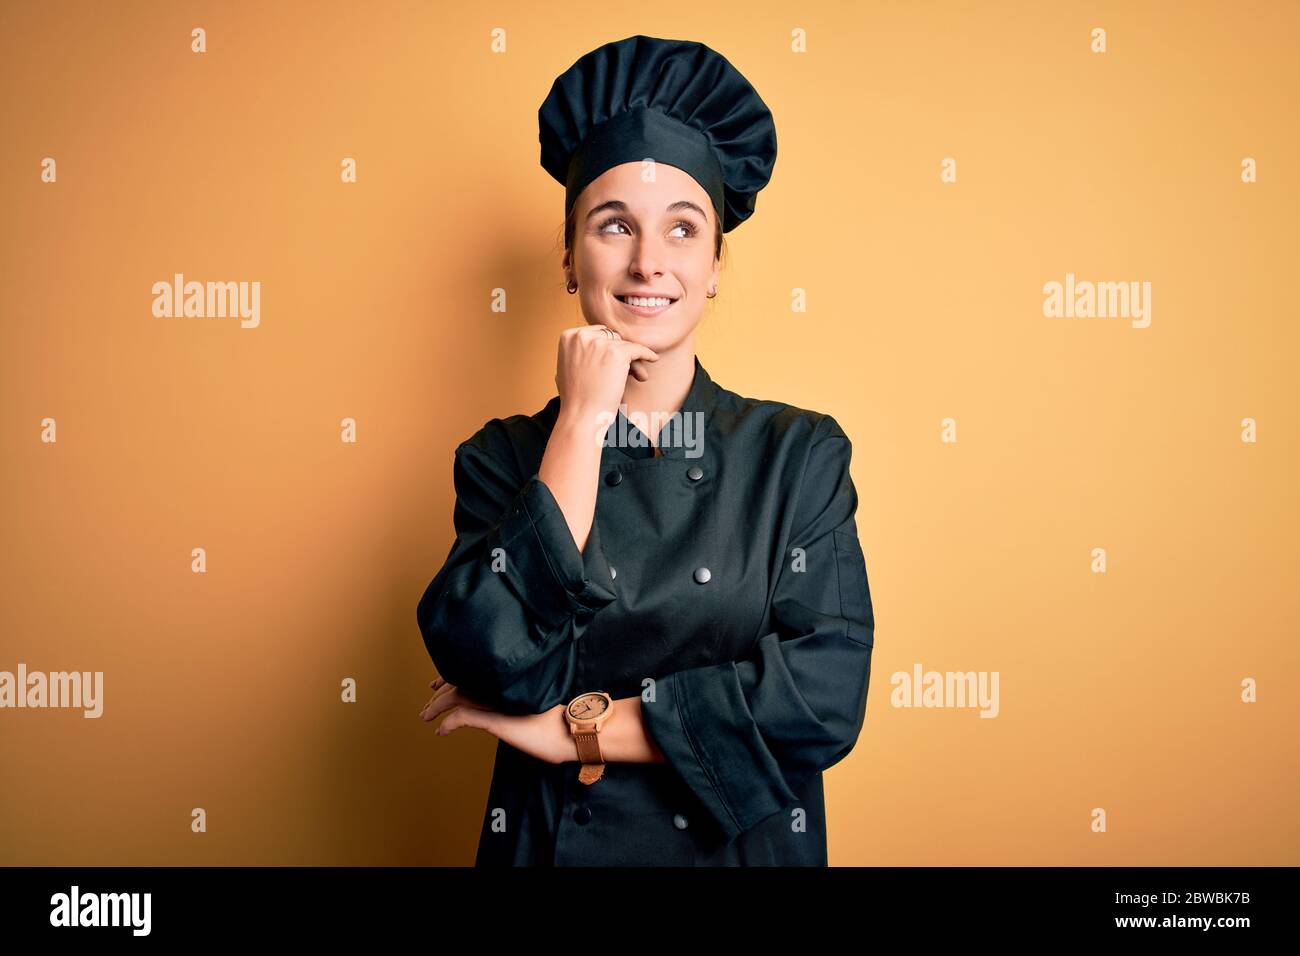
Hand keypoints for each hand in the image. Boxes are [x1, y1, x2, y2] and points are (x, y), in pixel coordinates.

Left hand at [418, 678, 576, 764]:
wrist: (570, 732)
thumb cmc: (556, 724)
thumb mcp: (529, 708)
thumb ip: (512, 703)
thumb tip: (500, 709)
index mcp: (506, 682)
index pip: (471, 672)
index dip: (451, 676)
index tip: (438, 683)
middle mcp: (499, 687)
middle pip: (460, 682)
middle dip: (439, 693)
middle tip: (426, 704)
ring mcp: (496, 703)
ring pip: (457, 696)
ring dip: (437, 706)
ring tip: (426, 716)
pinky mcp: (496, 720)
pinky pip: (462, 717)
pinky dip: (448, 723)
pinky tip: (440, 732)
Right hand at [554, 324, 659, 420]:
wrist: (580, 415)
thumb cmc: (576, 397)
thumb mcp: (569, 366)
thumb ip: (581, 351)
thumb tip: (600, 345)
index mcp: (569, 336)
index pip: (598, 333)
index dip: (609, 347)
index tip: (615, 361)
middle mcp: (582, 336)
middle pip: (612, 337)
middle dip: (622, 353)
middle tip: (630, 370)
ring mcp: (600, 343)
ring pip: (625, 345)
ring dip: (633, 360)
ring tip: (638, 376)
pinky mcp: (617, 353)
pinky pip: (638, 349)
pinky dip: (647, 354)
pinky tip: (653, 359)